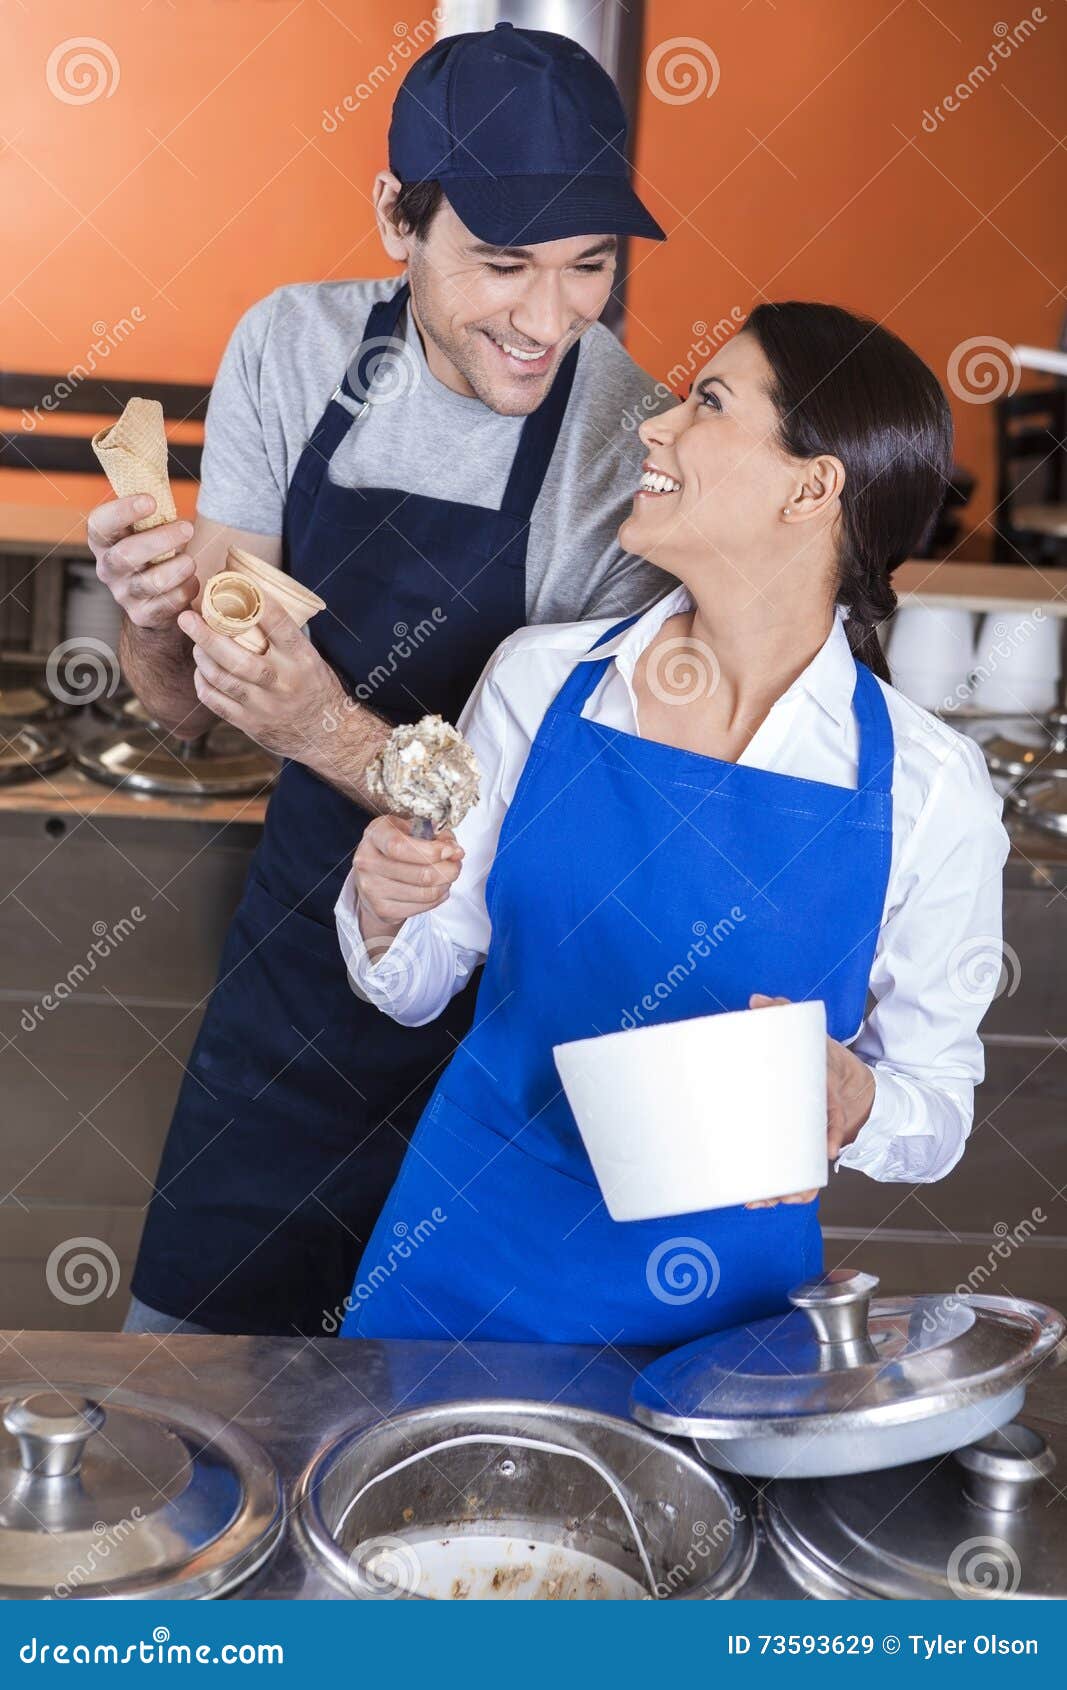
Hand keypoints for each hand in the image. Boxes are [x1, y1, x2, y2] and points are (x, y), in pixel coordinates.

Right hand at [89, 495, 196, 628]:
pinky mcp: (143, 615)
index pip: (99, 524)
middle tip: (187, 527)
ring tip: (192, 560)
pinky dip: (186, 589)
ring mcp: (124, 594)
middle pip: (126, 555)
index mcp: (104, 541)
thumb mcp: (146, 530)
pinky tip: (192, 580)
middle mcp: (108, 568)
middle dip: (161, 539)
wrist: (154, 603)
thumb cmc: (154, 553)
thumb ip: (149, 509)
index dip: (122, 511)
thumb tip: (155, 468)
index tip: (151, 500)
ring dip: (178, 567)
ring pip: (151, 582)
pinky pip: (169, 603)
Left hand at [179, 590, 343, 757]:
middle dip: (207, 637)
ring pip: (223, 680)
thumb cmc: (313, 685)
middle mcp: (283, 682)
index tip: (233, 584)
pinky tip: (202, 670)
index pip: (278, 625)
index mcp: (302, 659)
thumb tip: (249, 599)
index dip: (254, 603)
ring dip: (203, 658)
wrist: (327, 734)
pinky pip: (217, 702)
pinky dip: (203, 683)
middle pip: (238, 659)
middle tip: (186, 617)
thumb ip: (283, 637)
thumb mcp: (309, 658)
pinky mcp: (251, 724)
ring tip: (195, 642)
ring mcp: (265, 706)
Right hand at [353, 815, 463, 929]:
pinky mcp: (382, 909)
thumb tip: (455, 851)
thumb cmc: (397, 848)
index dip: (431, 851)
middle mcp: (367, 861)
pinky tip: (437, 889)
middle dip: (448, 870)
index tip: (451, 851)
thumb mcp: (413, 830)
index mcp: (375, 834)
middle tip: (456, 865)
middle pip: (419, 874)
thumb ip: (436, 836)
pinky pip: (422, 907)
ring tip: (447, 876)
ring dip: (445, 884)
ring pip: (425, 893)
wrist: (373, 876)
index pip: (399, 846)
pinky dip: (438, 898)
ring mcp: (371, 888)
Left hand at [744, 992, 875, 1208]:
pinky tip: (760, 1200)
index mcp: (826, 1095)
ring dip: (787, 1190)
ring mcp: (810, 1136)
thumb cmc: (820, 1058)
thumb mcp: (810, 1034)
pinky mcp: (799, 1145)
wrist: (842, 1079)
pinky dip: (783, 1188)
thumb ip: (784, 1012)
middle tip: (778, 1192)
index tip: (829, 1150)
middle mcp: (820, 1122)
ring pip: (803, 1170)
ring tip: (762, 1201)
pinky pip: (795, 1171)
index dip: (833, 1132)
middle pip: (814, 1155)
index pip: (835, 1115)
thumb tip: (756, 1001)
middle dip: (799, 1178)